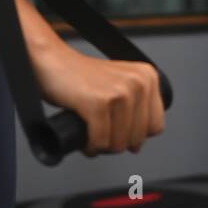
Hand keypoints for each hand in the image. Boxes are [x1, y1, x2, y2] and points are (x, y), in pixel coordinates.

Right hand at [31, 42, 165, 155]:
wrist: (53, 61)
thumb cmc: (82, 77)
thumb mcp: (121, 85)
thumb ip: (136, 106)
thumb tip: (137, 145)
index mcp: (148, 77)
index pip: (155, 126)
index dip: (135, 135)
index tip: (118, 130)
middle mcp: (138, 82)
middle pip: (137, 138)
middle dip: (116, 143)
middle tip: (100, 133)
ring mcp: (119, 92)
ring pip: (118, 143)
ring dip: (102, 146)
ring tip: (91, 133)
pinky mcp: (98, 103)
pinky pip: (100, 142)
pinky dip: (90, 146)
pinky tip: (84, 138)